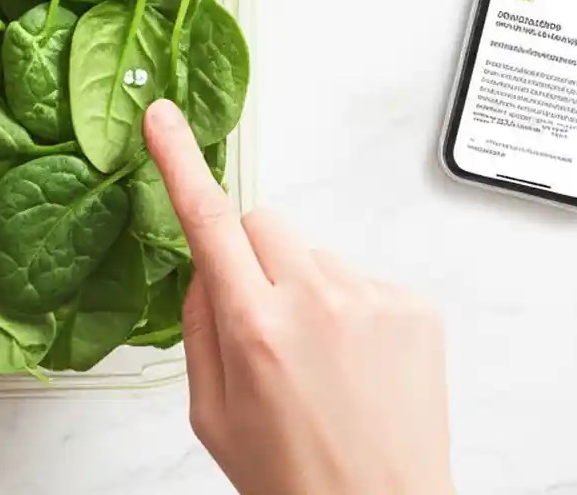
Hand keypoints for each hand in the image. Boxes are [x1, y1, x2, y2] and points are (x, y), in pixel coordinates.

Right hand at [144, 100, 453, 494]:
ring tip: (319, 360)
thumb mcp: (211, 413)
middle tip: (261, 319)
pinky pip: (360, 277)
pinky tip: (355, 363)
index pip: (208, 222)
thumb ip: (199, 326)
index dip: (180, 162)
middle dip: (251, 255)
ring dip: (304, 286)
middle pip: (264, 222)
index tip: (163, 118)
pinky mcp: (413, 306)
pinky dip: (349, 308)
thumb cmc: (292, 477)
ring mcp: (373, 299)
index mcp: (255, 329)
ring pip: (313, 251)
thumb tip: (206, 268)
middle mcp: (317, 301)